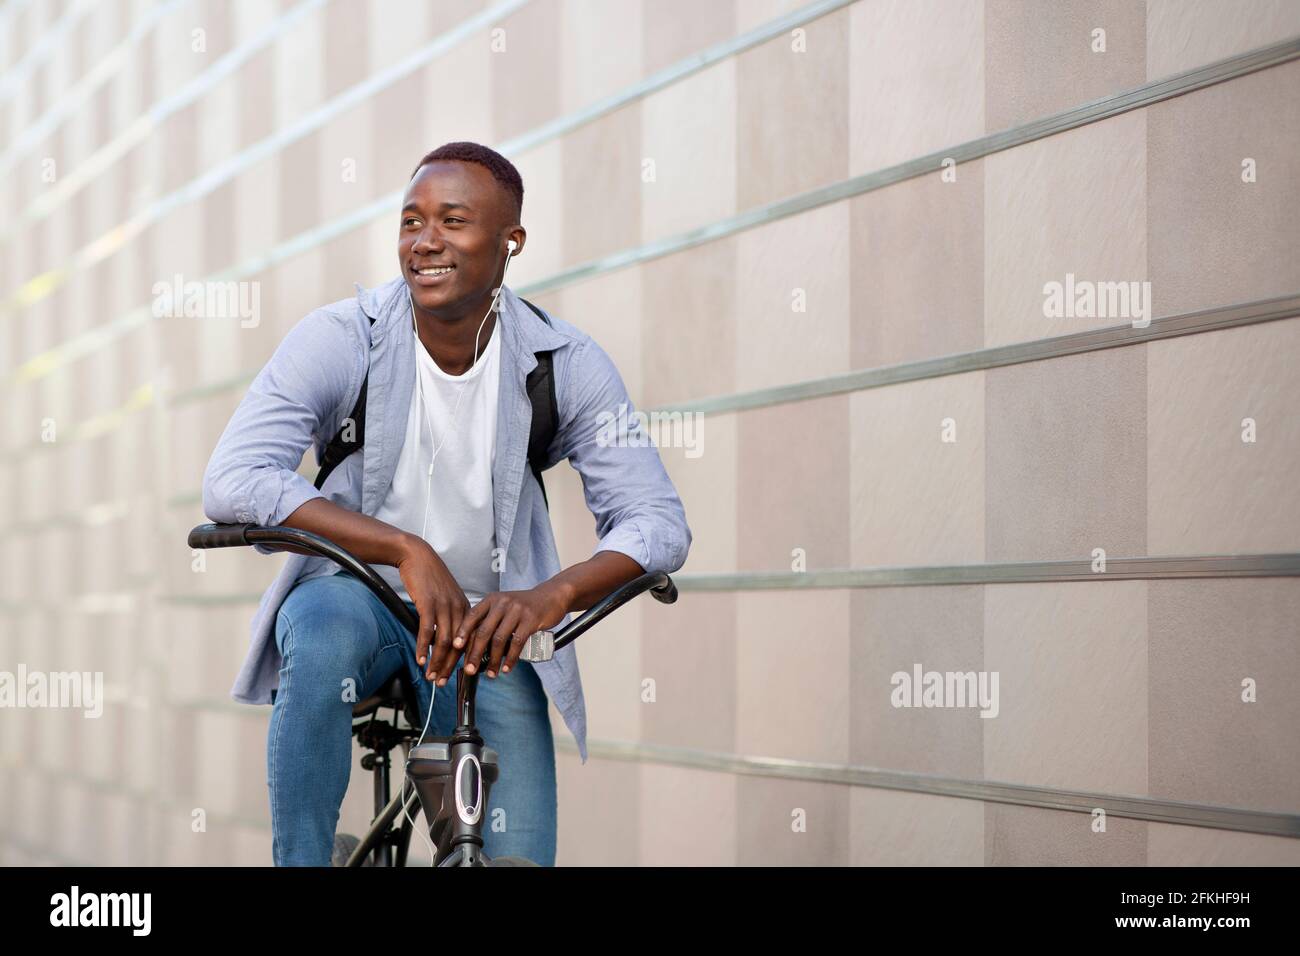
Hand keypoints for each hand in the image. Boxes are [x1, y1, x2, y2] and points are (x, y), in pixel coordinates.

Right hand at [396, 535, 470, 684]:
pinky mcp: (428, 604)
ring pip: (444, 641)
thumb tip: (446, 640)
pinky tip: (420, 659)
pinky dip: (423, 648)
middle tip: (444, 683)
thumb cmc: (431, 578)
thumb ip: (450, 617)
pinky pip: (427, 631)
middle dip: (451, 667)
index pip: (470, 640)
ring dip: (437, 661)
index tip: (460, 676)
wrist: (418, 556)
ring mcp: (444, 606)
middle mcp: (459, 609)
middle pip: (459, 645)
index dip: (466, 660)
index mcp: (466, 609)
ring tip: (431, 676)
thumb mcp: (447, 597)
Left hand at [455, 583, 570, 678]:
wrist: (551, 596)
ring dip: (494, 660)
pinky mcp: (530, 620)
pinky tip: (507, 667)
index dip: (462, 632)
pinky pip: (517, 642)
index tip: (455, 648)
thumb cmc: (525, 605)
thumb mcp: (504, 605)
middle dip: (475, 654)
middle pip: (483, 631)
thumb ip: (489, 619)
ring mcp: (517, 611)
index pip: (472, 616)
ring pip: (499, 640)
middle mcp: (502, 603)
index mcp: (492, 600)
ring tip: (491, 673)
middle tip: (470, 669)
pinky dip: (511, 658)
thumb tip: (472, 644)